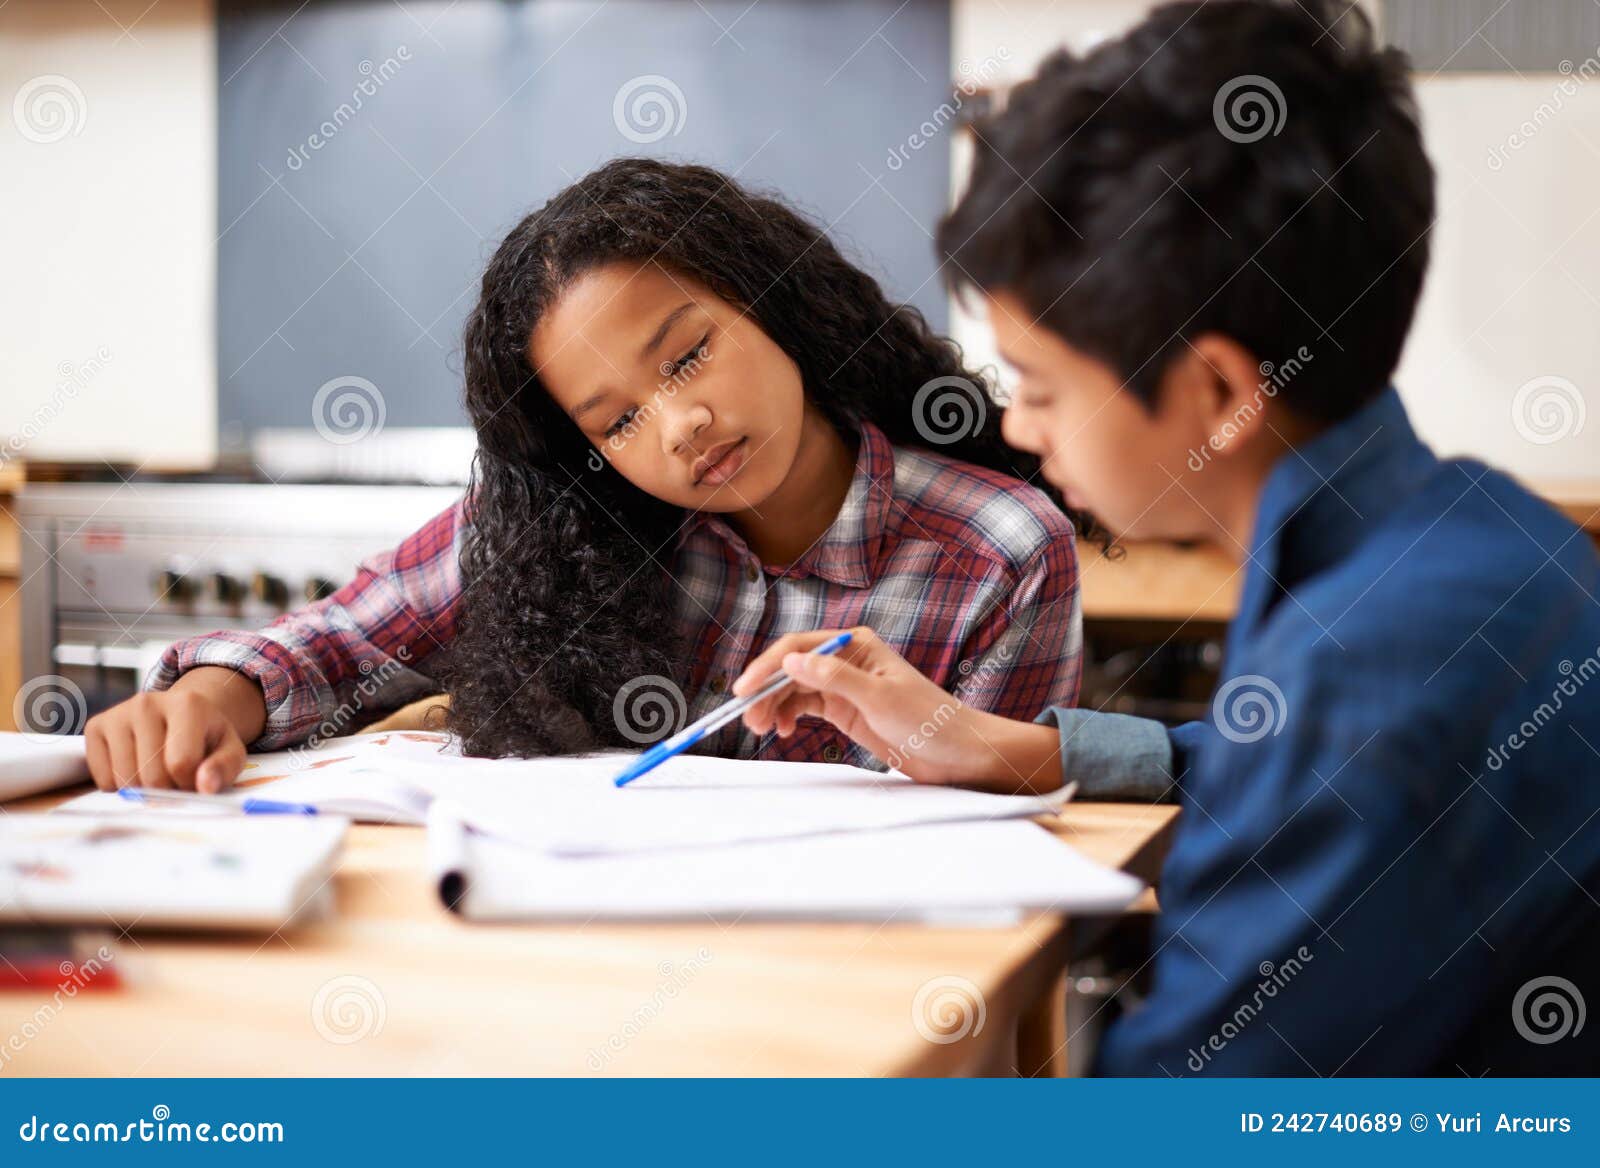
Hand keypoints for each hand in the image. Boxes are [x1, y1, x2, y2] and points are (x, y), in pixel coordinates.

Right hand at [84, 669, 261, 792]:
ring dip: (143, 790)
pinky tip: (135, 768)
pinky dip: (119, 786)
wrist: (179, 717)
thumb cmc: (206, 739)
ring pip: (125, 779)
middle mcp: (146, 702)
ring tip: (158, 771)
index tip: (196, 778)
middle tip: (176, 778)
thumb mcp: (229, 751)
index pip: (181, 763)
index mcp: (187, 704)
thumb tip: (204, 786)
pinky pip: (102, 778)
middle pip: (152, 775)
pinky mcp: (94, 727)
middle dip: (168, 789)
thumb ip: (223, 768)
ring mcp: (117, 713)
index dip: (190, 783)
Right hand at [731, 626, 1063, 792]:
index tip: (744, 690)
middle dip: (767, 691)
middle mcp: (847, 660)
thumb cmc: (929, 720)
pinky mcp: (846, 710)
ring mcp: (845, 685)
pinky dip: (789, 716)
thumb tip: (791, 660)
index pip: (799, 647)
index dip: (768, 666)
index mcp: (857, 645)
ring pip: (795, 689)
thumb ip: (834, 677)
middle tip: (748, 719)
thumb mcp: (879, 699)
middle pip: (792, 668)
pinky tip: (782, 731)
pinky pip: (806, 707)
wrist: (958, 752)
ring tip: (760, 729)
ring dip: (774, 706)